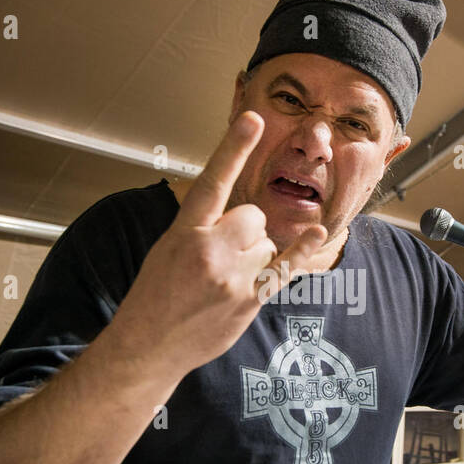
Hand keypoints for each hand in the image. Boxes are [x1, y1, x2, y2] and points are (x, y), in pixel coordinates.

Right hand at [110, 111, 327, 373]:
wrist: (149, 345)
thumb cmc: (156, 294)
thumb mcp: (167, 249)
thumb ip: (202, 227)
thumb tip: (242, 219)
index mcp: (184, 231)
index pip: (213, 180)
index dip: (233, 148)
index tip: (254, 119)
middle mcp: (209, 249)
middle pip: (252, 216)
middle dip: (244, 232)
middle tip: (219, 259)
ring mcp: (231, 276)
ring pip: (266, 243)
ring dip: (254, 257)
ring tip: (224, 281)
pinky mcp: (248, 299)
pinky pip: (284, 267)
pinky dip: (300, 250)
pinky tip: (314, 232)